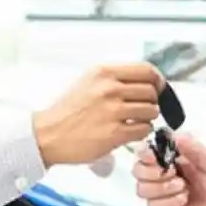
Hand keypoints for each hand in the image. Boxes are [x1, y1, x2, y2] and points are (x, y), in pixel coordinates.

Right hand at [32, 63, 163, 167]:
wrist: (48, 135)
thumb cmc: (68, 110)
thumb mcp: (89, 81)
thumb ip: (115, 78)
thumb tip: (147, 80)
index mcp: (104, 72)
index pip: (147, 70)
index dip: (157, 80)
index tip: (157, 88)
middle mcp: (110, 88)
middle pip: (152, 91)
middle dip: (151, 101)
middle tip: (141, 108)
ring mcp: (113, 111)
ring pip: (151, 111)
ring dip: (147, 118)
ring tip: (133, 120)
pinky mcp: (115, 133)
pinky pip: (144, 129)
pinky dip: (141, 131)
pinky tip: (129, 131)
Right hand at [133, 134, 205, 205]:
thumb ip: (193, 148)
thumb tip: (173, 135)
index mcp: (173, 159)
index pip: (146, 153)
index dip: (143, 152)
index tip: (152, 155)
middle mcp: (164, 175)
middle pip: (137, 171)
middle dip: (151, 171)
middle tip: (173, 172)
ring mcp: (164, 195)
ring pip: (142, 190)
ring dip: (161, 187)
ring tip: (183, 187)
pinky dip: (167, 202)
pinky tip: (183, 200)